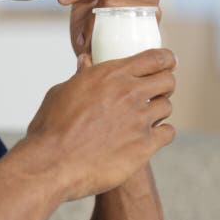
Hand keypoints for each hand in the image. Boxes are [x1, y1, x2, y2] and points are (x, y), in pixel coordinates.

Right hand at [23, 48, 175, 200]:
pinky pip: (167, 132)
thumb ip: (80, 77)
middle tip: (153, 93)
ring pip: (167, 107)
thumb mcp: (61, 92)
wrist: (53, 161)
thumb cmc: (51, 127)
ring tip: (140, 119)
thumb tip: (85, 63)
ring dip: (157, 111)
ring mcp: (140, 119)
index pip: (155, 58)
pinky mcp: (145, 144)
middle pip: (168, 80)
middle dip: (163, 85)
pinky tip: (144, 137)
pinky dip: (159, 134)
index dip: (165, 60)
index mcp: (109, 75)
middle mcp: (129, 93)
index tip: (166, 64)